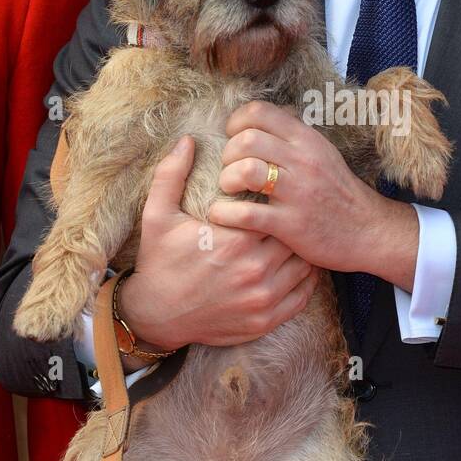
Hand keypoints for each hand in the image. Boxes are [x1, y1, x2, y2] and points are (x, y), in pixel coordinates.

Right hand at [119, 135, 318, 351]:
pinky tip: (298, 268)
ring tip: (297, 239)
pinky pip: (302, 297)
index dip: (277, 202)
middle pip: (293, 237)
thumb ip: (171, 175)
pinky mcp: (266, 321)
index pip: (275, 211)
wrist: (155, 315)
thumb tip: (187, 139)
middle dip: (291, 226)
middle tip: (290, 217)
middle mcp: (254, 270)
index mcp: (234, 241)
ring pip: (304, 267)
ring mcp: (262, 299)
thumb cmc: (159, 262)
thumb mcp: (157, 215)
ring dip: (302, 252)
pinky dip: (306, 282)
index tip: (273, 198)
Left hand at [210, 102, 419, 290]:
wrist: (368, 230)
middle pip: (247, 140)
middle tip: (231, 169)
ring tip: (231, 189)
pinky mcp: (291, 225)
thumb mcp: (322, 152)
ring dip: (227, 179)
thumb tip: (261, 117)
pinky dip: (224, 213)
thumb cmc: (338, 191)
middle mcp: (302, 161)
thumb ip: (293, 135)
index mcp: (307, 140)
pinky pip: (246, 214)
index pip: (259, 112)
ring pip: (246, 170)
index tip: (233, 138)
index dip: (236, 122)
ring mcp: (297, 193)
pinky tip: (222, 214)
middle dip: (228, 154)